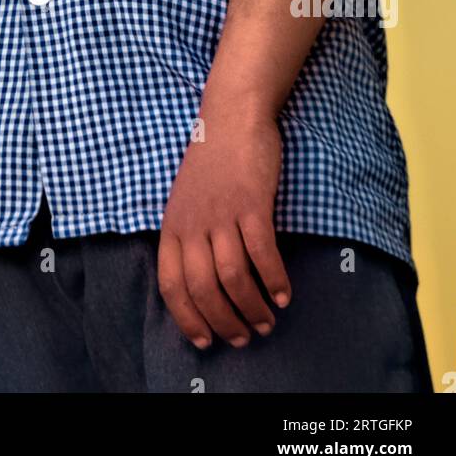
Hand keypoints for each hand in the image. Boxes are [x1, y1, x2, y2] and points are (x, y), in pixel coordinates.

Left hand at [157, 109, 290, 348]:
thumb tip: (203, 282)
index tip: (204, 340)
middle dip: (224, 321)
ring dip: (252, 307)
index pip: (172, 284)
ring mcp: (222, 213)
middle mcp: (193, 223)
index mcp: (173, 225)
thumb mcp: (186, 199)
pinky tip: (284, 293)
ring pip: (234, 277)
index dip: (187, 318)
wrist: (231, 115)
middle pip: (204, 288)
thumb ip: (190, 235)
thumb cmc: (212, 159)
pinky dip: (274, 279)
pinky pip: (262, 253)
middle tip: (243, 337)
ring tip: (266, 321)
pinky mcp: (251, 203)